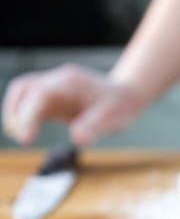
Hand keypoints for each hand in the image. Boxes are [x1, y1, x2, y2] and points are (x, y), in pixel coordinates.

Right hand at [2, 63, 144, 145]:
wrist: (125, 94)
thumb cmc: (120, 105)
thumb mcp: (114, 118)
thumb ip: (95, 126)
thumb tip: (78, 138)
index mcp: (71, 82)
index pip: (40, 93)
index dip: (28, 114)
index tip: (26, 137)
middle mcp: (57, 80)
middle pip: (22, 88)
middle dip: (15, 113)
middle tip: (23, 138)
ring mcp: (52, 86)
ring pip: (20, 93)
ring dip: (14, 114)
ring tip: (23, 137)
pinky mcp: (50, 96)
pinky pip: (27, 102)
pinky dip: (22, 117)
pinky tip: (27, 133)